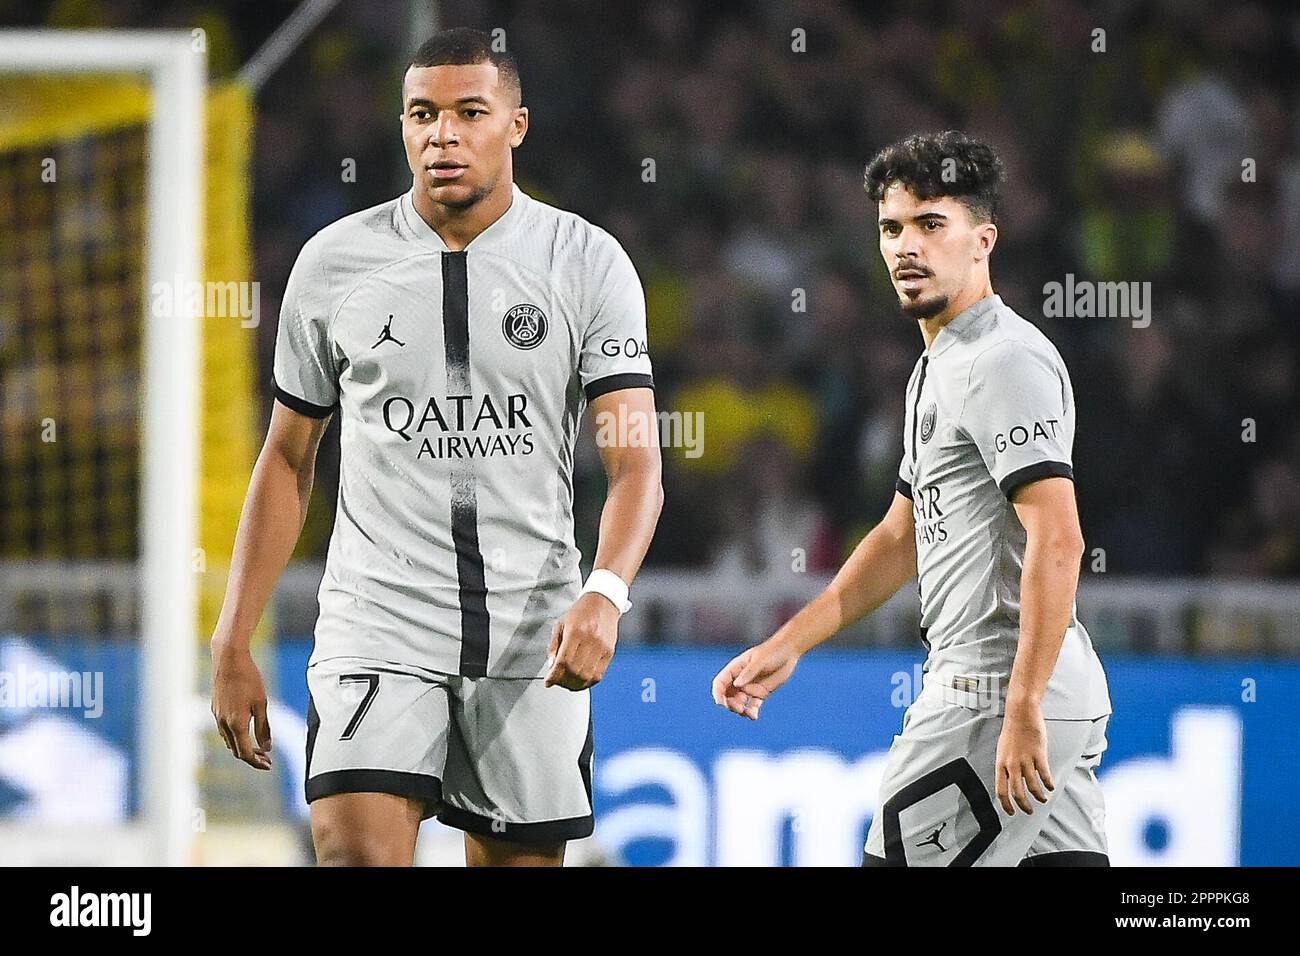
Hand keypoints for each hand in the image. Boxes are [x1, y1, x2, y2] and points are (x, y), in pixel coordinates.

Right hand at [210, 635, 272, 770]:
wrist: (228, 659)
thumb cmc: (249, 679)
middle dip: (251, 756)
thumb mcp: (261, 704)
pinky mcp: (215, 708)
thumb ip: (263, 728)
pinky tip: (245, 730)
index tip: (268, 765)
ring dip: (242, 747)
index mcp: (236, 724)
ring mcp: (217, 716)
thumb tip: (267, 748)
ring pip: (229, 740)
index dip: (257, 762)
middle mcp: (223, 723)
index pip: (245, 753)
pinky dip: (235, 736)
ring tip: (258, 746)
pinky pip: (224, 729)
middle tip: (267, 758)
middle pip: (236, 750)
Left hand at [545, 592, 619, 689]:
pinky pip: (599, 675)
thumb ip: (554, 646)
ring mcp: (602, 648)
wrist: (603, 602)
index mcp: (575, 632)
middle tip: (556, 682)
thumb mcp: (561, 624)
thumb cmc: (580, 612)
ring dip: (575, 685)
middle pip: (575, 671)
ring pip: (587, 676)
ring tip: (567, 683)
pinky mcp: (609, 652)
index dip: (554, 675)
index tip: (548, 681)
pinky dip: (588, 682)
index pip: (563, 661)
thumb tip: (551, 666)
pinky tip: (580, 681)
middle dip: (562, 681)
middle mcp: (590, 641)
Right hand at [711, 637, 799, 719]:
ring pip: (738, 702)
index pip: (720, 683)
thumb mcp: (760, 660)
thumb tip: (736, 684)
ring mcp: (750, 687)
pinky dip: (751, 712)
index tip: (721, 704)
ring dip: (740, 710)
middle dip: (730, 704)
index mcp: (735, 668)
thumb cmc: (773, 652)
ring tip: (749, 713)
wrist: (789, 652)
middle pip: (727, 696)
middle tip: (740, 709)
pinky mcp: (760, 693)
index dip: (718, 694)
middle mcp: (740, 679)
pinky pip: (752, 706)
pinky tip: (754, 716)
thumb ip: (748, 672)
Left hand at [995, 700, 1053, 814]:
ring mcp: (1025, 759)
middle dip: (1024, 805)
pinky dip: (1049, 784)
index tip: (1011, 812)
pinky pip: (1045, 774)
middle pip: (1017, 792)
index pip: (1000, 790)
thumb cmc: (1012, 731)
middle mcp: (1011, 764)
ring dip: (1039, 796)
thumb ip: (1007, 766)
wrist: (1020, 713)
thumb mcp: (1003, 750)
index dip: (1006, 804)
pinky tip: (1051, 786)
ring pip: (1032, 786)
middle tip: (1029, 811)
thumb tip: (1012, 780)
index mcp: (1000, 763)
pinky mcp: (1038, 754)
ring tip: (1043, 798)